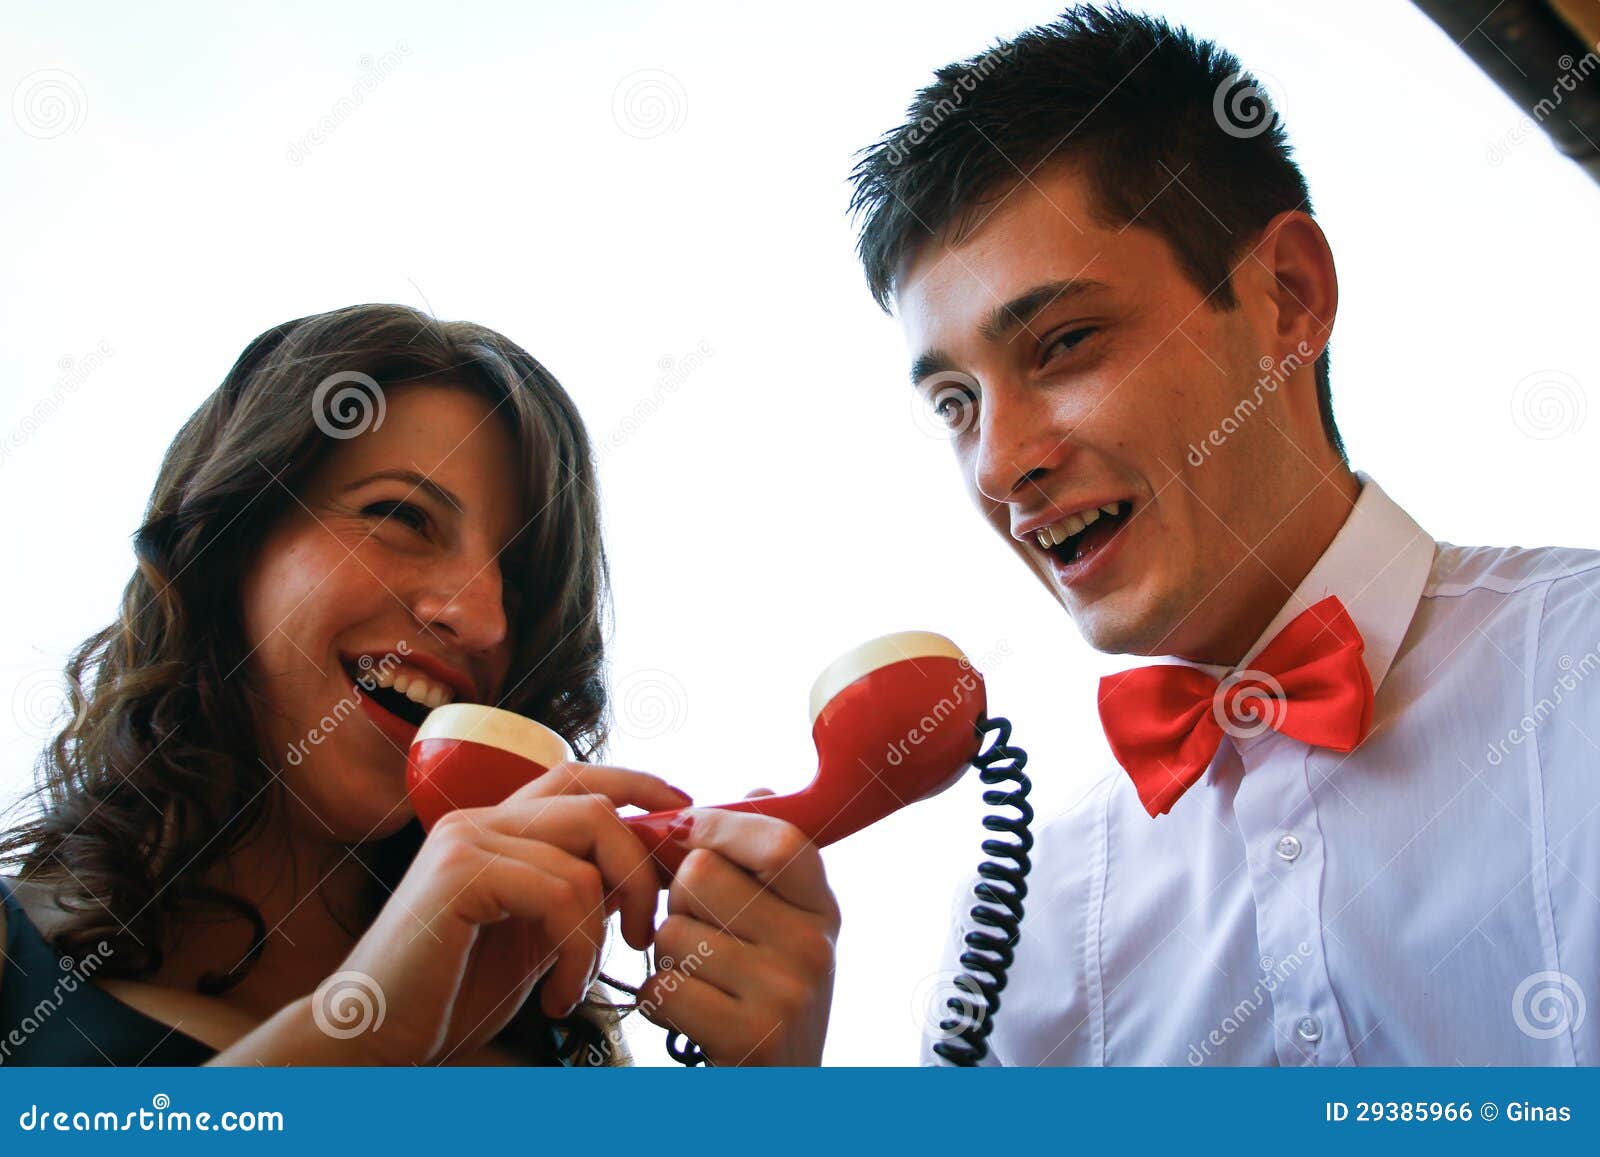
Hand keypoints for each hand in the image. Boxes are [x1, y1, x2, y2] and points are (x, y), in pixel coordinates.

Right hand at [325, 762, 687, 1065]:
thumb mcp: (536, 934)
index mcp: (498, 825)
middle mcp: (479, 819)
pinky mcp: (459, 874)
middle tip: (642, 935)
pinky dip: (576, 953)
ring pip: (584, 859)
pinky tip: (555, 996)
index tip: (685, 811)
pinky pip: (560, 894)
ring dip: (601, 935)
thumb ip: (580, 892)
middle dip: (639, 870)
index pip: (579, 777)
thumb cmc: (454, 991)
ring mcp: (467, 839)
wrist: (375, 1037)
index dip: (639, 785)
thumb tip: (647, 869)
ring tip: (577, 984)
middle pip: (596, 808)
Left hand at [637, 805, 839, 1065]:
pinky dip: (659, 999)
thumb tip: (757, 792)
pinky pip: (661, 985)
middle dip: (680, 902)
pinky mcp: (748, 1036)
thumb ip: (766, 863)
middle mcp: (813, 946)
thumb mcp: (784, 930)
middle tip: (700, 934)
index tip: (689, 836)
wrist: (780, 1098)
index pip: (777, 839)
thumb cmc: (767, 1000)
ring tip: (701, 980)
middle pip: (701, 875)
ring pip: (673, 930)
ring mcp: (785, 993)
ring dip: (668, 956)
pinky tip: (690, 1013)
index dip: (720, 827)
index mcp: (822, 909)